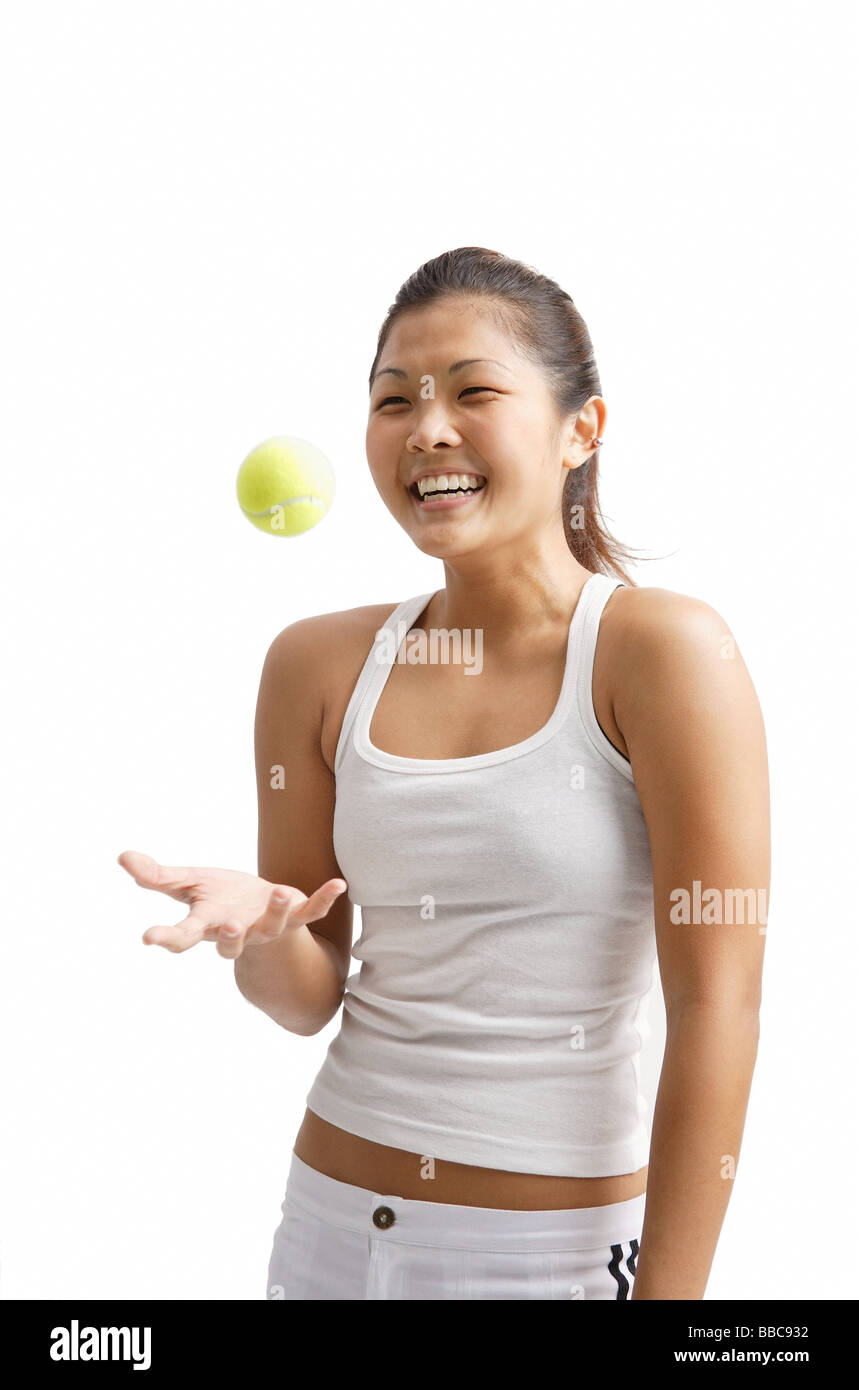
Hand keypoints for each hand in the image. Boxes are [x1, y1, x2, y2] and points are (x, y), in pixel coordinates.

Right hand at [117, 850, 346, 957]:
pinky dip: (324, 899)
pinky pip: (312, 912)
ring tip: (283, 891)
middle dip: (229, 937)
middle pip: (230, 943)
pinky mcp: (295, 917)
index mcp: (206, 924)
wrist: (258, 908)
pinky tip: (339, 884)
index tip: (148, 937)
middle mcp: (237, 932)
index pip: (181, 937)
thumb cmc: (220, 897)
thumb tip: (122, 856)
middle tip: (228, 926)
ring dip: (278, 912)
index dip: (166, 938)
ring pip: (274, 928)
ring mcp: (267, 927)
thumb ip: (157, 876)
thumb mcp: (188, 884)